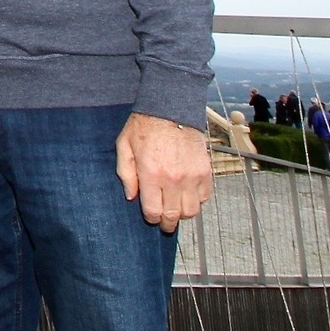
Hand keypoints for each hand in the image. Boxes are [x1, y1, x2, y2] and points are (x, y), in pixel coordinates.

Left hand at [116, 112, 212, 230]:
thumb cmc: (144, 125)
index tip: (150, 216)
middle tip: (164, 222)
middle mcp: (173, 179)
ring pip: (192, 211)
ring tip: (175, 207)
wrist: (171, 108)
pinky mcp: (205, 171)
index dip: (151, 218)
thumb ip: (126, 174)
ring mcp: (192, 176)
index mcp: (151, 174)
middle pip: (173, 216)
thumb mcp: (124, 146)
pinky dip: (196, 200)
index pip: (154, 212)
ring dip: (183, 213)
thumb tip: (131, 197)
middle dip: (167, 223)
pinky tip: (187, 193)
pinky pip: (204, 197)